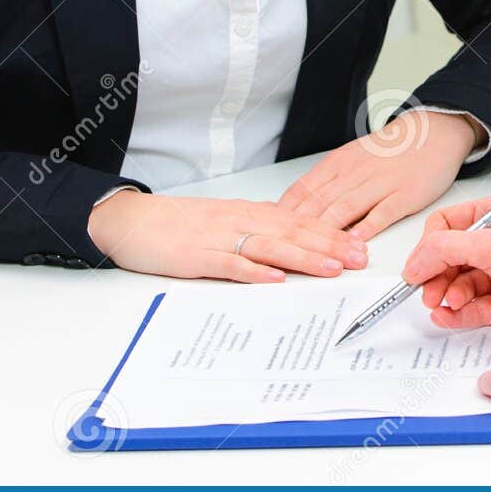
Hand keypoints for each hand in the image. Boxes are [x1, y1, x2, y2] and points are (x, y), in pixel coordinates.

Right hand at [88, 190, 368, 282]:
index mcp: (248, 213)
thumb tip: (289, 241)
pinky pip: (229, 263)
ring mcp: (218, 238)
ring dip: (303, 257)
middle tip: (359, 257)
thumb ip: (255, 229)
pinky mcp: (196, 256)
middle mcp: (239, 221)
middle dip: (329, 244)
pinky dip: (254, 271)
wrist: (131, 220)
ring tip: (331, 267)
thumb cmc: (177, 224)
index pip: (298, 221)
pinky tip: (275, 279)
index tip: (359, 243)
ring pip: (269, 246)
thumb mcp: (223, 221)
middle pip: (292, 231)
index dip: (331, 232)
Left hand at [275, 109, 483, 239]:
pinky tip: (354, 244)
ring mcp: (380, 182)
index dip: (282, 213)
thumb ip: (328, 182)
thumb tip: (298, 208)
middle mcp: (356, 171)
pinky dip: (366, 228)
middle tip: (281, 251)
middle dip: (296, 229)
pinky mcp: (405, 194)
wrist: (433, 134)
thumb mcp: (353, 158)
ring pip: (346, 209)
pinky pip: (382, 213)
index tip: (266, 232)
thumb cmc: (391, 152)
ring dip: (328, 234)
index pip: (302, 189)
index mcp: (339, 163)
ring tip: (312, 254)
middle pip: (320, 203)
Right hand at [400, 194, 490, 327]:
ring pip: (459, 286)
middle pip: (448, 260)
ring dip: (446, 296)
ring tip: (443, 305)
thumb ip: (447, 249)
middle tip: (426, 293)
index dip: (427, 248)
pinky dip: (458, 313)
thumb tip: (415, 261)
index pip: (445, 227)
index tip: (416, 269)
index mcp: (490, 216)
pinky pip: (474, 307)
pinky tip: (448, 317)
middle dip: (435, 277)